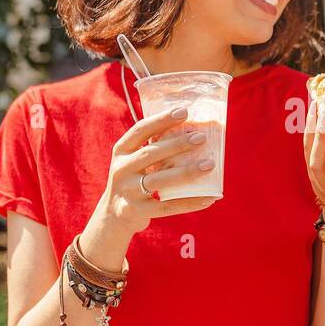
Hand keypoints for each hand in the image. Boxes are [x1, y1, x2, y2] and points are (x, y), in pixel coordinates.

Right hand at [80, 107, 218, 268]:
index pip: (140, 130)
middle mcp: (121, 169)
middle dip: (177, 145)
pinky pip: (167, 206)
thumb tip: (195, 131)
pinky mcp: (137, 211)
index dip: (161, 120)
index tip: (184, 111)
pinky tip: (209, 198)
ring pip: (159, 180)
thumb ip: (156, 147)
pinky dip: (189, 203)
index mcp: (121, 151)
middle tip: (201, 138)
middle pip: (151, 154)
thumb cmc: (135, 178)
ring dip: (186, 172)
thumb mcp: (134, 160)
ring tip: (210, 165)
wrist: (114, 213)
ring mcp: (128, 191)